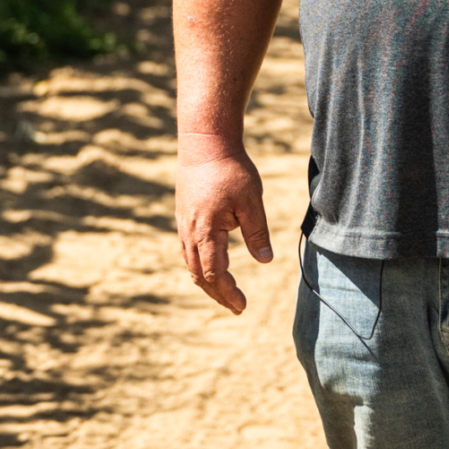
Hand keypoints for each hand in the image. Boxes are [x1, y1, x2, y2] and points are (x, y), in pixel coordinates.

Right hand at [174, 138, 273, 314]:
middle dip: (217, 293)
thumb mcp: (251, 201)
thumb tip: (265, 260)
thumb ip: (257, 232)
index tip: (242, 306)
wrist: (204, 142)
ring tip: (225, 292)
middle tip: (236, 307)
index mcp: (205, 232)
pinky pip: (188, 250)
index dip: (228, 293)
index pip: (214, 274)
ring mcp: (183, 224)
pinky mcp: (183, 216)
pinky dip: (200, 265)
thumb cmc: (230, 169)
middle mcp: (189, 232)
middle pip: (199, 275)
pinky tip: (213, 264)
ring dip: (207, 281)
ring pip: (191, 263)